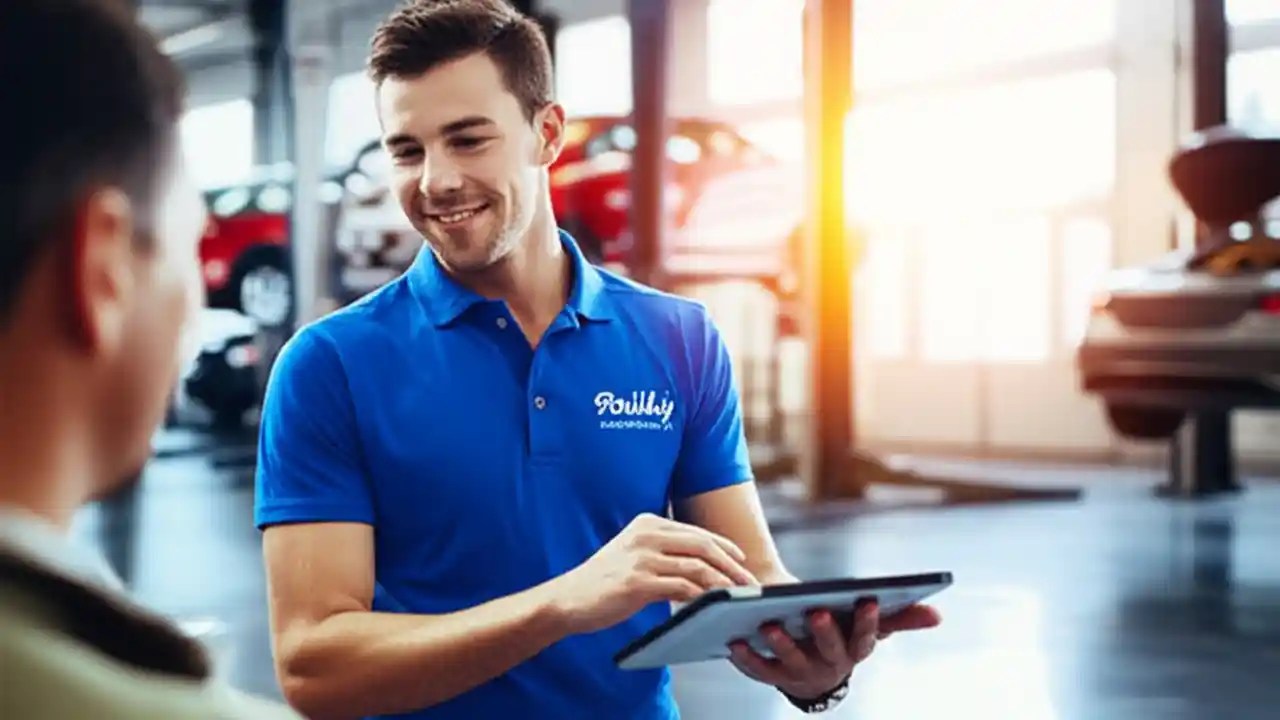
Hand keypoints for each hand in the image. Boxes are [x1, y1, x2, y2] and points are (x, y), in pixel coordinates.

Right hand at [547, 513, 758, 634]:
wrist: (568, 599)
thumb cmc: (603, 581)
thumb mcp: (634, 555)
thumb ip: (663, 553)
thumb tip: (702, 568)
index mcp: (647, 523)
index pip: (695, 531)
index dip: (723, 546)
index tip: (741, 560)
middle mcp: (646, 535)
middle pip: (702, 545)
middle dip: (730, 564)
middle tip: (748, 581)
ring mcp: (642, 558)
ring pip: (697, 567)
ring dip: (723, 583)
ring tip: (737, 597)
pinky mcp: (638, 582)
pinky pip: (682, 588)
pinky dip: (702, 597)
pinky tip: (712, 606)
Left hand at [728, 600, 940, 700]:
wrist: (808, 664)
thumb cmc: (842, 635)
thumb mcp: (868, 626)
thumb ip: (898, 618)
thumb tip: (938, 615)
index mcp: (854, 651)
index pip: (865, 639)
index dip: (867, 621)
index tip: (868, 599)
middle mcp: (829, 666)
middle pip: (829, 651)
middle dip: (824, 632)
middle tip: (816, 611)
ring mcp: (799, 673)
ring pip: (791, 662)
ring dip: (782, 645)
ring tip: (769, 625)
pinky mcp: (771, 675)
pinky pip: (758, 671)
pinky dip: (746, 658)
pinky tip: (734, 641)